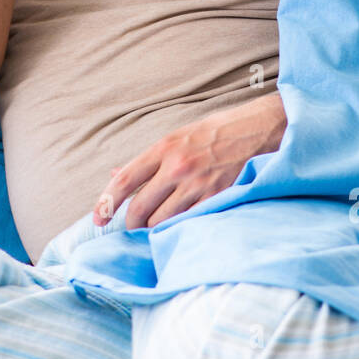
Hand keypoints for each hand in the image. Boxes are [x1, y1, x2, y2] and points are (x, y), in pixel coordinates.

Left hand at [92, 92, 286, 230]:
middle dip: (132, 223)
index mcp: (164, 147)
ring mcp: (198, 185)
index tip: (98, 218)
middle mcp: (177, 167)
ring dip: (156, 228)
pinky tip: (181, 226)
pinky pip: (188, 224)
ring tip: (160, 224)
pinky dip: (179, 229)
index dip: (106, 202)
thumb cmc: (217, 132)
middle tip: (133, 226)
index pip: (124, 180)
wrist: (260, 130)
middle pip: (140, 208)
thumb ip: (148, 160)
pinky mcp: (218, 199)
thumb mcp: (178, 137)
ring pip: (162, 221)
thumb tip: (116, 174)